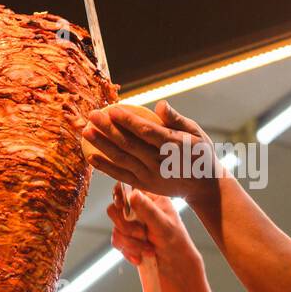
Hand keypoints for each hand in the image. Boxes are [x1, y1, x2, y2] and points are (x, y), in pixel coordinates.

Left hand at [79, 100, 223, 202]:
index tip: (112, 109)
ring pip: (122, 159)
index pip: (147, 132)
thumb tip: (160, 105)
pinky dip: (105, 167)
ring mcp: (151, 176)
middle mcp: (161, 163)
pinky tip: (91, 156)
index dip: (128, 121)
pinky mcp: (145, 186)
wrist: (204, 186)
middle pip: (130, 144)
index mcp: (175, 147)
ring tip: (86, 132)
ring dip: (102, 146)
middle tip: (92, 115)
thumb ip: (176, 119)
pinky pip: (122, 175)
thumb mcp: (196, 133)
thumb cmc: (200, 152)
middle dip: (108, 129)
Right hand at [106, 182, 211, 291]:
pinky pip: (117, 242)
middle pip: (115, 210)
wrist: (175, 267)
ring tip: (148, 250)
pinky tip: (141, 257)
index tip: (122, 207)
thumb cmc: (175, 243)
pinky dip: (128, 251)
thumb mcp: (163, 225)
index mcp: (151, 199)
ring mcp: (132, 224)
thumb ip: (147, 210)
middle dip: (127, 227)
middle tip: (142, 235)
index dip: (120, 197)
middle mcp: (139, 210)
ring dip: (131, 243)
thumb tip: (133, 194)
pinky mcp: (127, 239)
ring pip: (115, 229)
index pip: (127, 188)